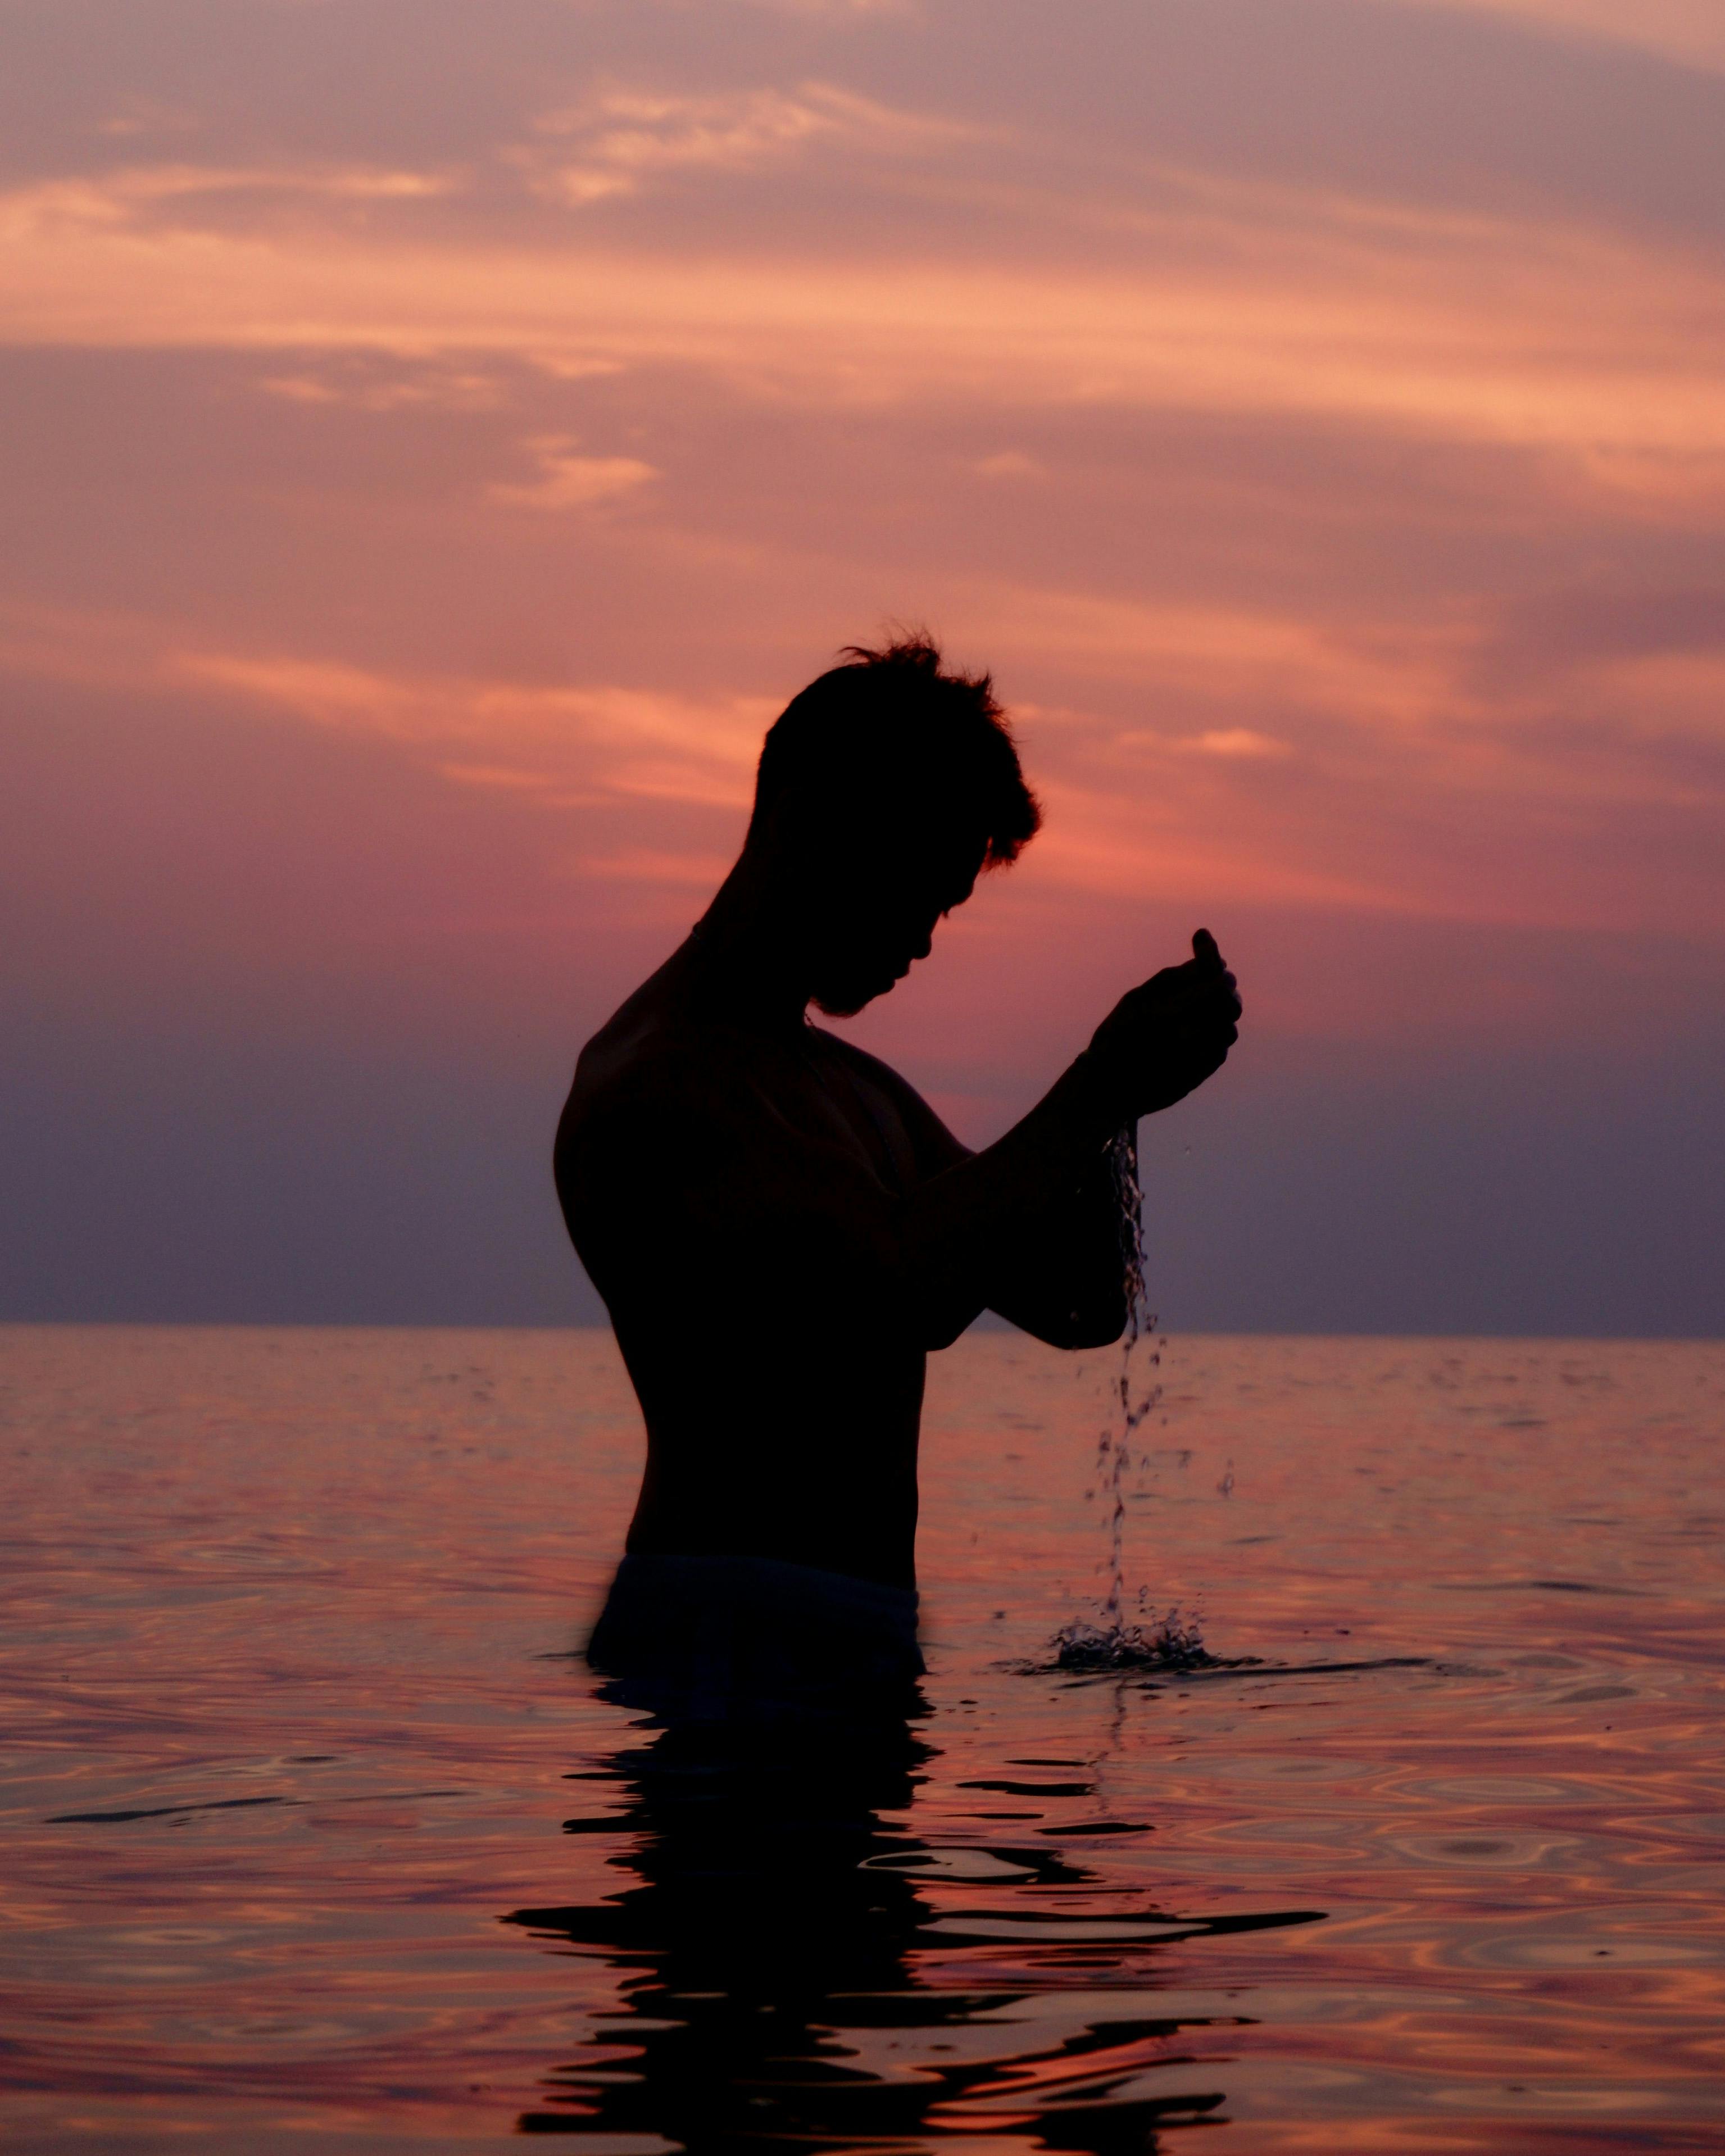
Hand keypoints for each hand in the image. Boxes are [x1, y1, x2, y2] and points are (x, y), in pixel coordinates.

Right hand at [1085, 929, 1241, 1120]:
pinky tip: (1192, 1035)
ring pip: (1230, 1027)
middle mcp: (1186, 1039)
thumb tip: (1214, 960)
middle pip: (1230, 1004)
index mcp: (1166, 1015)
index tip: (1209, 955)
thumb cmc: (1116, 1038)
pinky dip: (1212, 1036)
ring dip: (1218, 1015)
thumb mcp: (1134, 1000)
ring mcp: (1196, 1060)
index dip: (1217, 965)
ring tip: (1194, 1012)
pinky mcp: (1202, 1075)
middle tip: (1210, 982)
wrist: (1106, 1091)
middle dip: (1222, 989)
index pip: (1218, 984)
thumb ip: (1174, 977)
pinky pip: (1221, 1048)